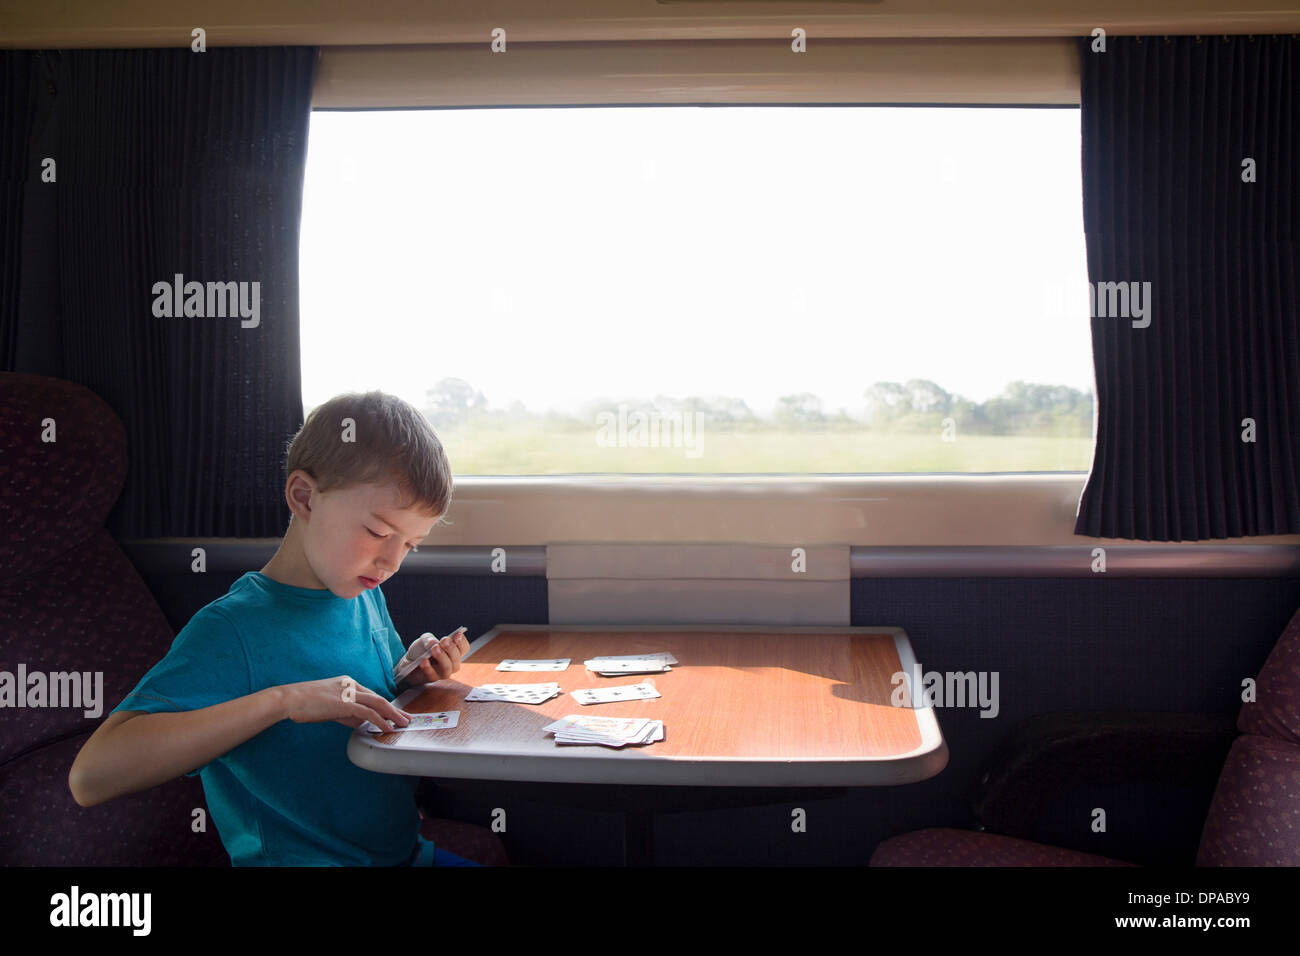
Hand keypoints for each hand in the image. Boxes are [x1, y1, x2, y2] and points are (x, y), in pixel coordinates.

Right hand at [278, 675, 410, 730]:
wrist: (289, 699)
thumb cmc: (305, 704)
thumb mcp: (330, 708)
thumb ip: (347, 714)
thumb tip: (361, 724)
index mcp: (347, 683)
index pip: (371, 695)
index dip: (385, 706)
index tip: (394, 714)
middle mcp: (351, 685)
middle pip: (378, 698)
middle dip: (394, 710)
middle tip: (406, 719)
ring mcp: (348, 693)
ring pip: (378, 703)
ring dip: (392, 715)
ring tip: (402, 724)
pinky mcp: (345, 703)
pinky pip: (368, 713)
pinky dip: (380, 720)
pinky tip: (386, 728)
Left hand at [403, 627, 469, 685]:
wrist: (409, 662)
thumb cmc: (422, 650)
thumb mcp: (425, 640)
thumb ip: (428, 639)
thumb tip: (433, 643)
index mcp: (454, 652)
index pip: (464, 648)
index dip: (462, 642)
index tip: (457, 634)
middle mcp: (452, 664)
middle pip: (456, 658)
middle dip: (451, 648)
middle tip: (444, 640)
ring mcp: (443, 673)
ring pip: (447, 668)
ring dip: (441, 657)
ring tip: (434, 648)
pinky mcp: (432, 679)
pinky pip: (432, 674)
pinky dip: (428, 667)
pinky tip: (423, 660)